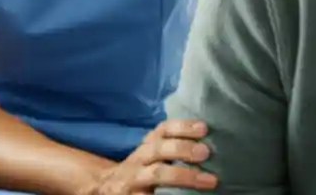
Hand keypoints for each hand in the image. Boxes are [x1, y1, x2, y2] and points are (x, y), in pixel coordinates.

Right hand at [88, 119, 217, 193]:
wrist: (105, 188)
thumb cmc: (141, 170)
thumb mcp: (151, 154)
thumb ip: (171, 147)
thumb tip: (209, 142)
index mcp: (147, 146)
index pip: (163, 130)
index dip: (182, 127)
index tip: (203, 128)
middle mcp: (140, 160)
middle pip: (159, 150)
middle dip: (183, 149)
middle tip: (206, 152)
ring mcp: (135, 180)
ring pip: (157, 174)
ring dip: (184, 175)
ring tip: (209, 180)